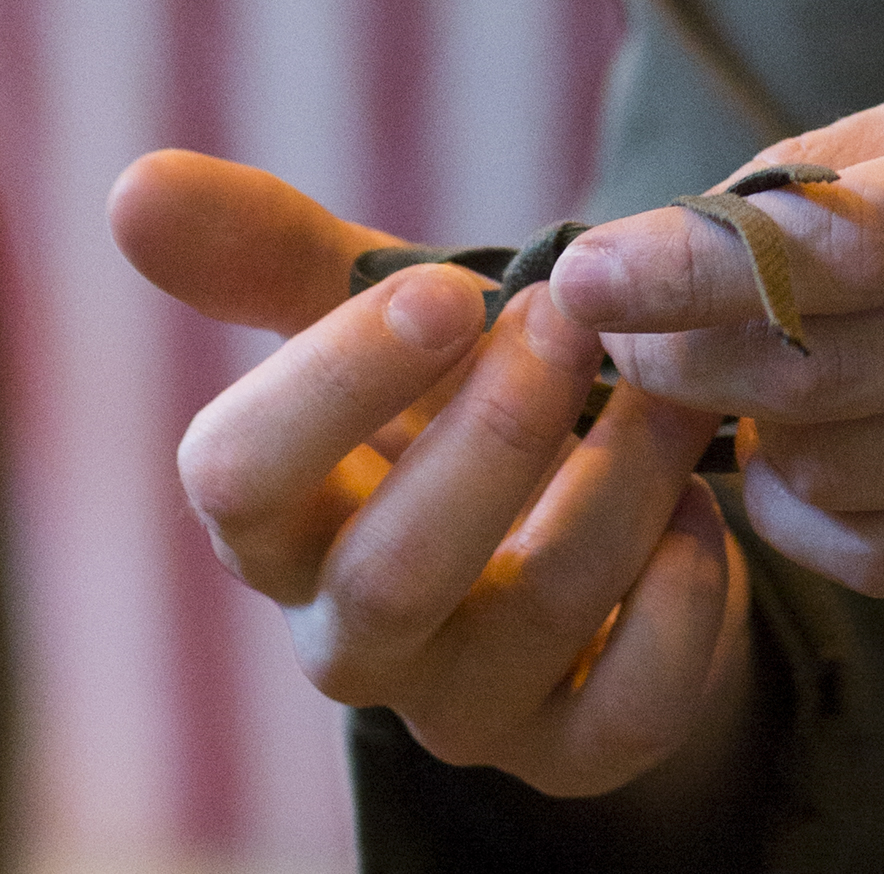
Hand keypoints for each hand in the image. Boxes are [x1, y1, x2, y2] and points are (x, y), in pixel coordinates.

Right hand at [108, 150, 750, 797]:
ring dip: (619, 484)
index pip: (237, 479)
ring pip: (529, 620)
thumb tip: (134, 183)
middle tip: (574, 321)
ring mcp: (461, 702)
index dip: (337, 381)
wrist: (557, 500)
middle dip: (495, 433)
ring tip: (678, 385)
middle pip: (389, 573)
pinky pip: (628, 714)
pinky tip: (701, 513)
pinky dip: (681, 603)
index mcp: (278, 520)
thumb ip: (269, 251)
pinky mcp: (568, 747)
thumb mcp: (370, 310)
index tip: (451, 287)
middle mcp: (351, 632)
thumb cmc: (442, 392)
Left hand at [550, 58, 883, 595]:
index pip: (841, 247)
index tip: (587, 271)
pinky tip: (786, 453)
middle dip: (677, 352)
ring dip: (737, 431)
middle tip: (618, 322)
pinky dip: (801, 515)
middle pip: (817, 374)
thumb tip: (682, 232)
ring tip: (715, 373)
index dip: (689, 266)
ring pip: (838, 476)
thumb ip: (838, 163)